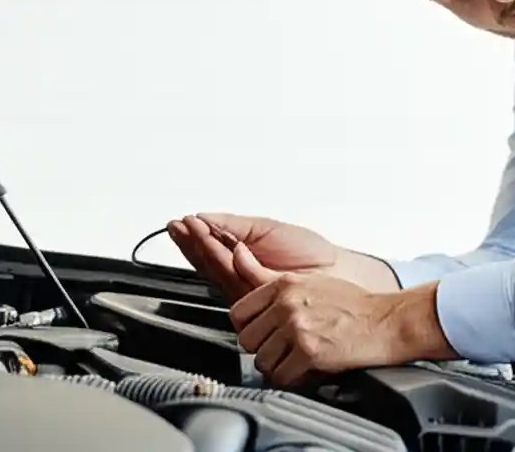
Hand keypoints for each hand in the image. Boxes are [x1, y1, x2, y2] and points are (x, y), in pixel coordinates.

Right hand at [167, 212, 336, 302]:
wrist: (336, 269)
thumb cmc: (309, 252)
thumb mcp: (267, 229)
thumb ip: (235, 225)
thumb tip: (206, 217)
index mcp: (243, 260)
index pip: (211, 249)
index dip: (194, 237)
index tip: (180, 223)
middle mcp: (241, 277)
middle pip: (207, 261)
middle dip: (191, 242)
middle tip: (178, 226)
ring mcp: (248, 288)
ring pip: (217, 268)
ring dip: (202, 247)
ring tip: (192, 229)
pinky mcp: (258, 297)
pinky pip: (235, 276)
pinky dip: (225, 257)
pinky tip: (218, 240)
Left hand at [229, 242, 454, 386]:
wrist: (386, 320)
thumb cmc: (354, 304)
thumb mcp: (312, 281)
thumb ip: (273, 282)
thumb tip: (238, 259)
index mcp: (285, 284)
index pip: (239, 312)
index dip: (248, 328)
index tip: (261, 334)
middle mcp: (287, 304)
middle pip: (247, 340)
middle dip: (262, 349)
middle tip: (281, 351)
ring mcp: (298, 328)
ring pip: (261, 361)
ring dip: (277, 367)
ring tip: (296, 361)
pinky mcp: (309, 352)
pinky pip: (281, 377)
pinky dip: (292, 380)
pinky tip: (306, 371)